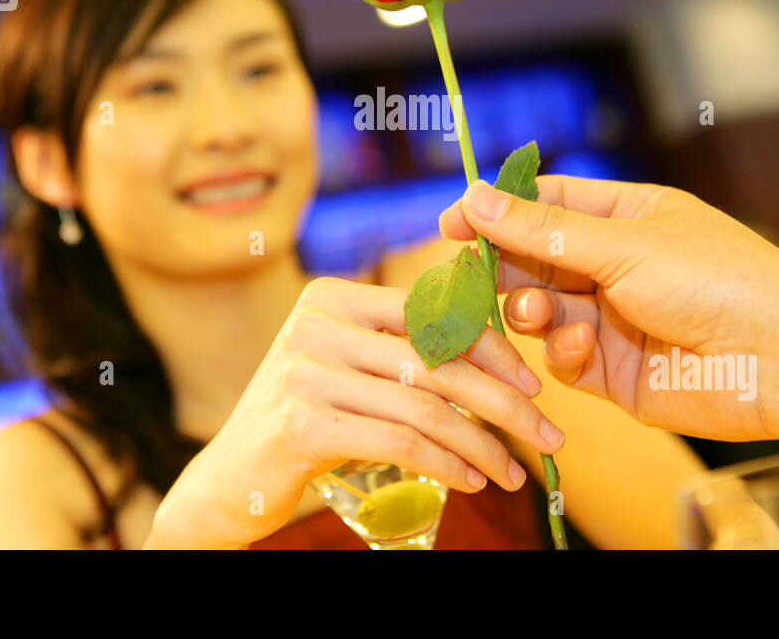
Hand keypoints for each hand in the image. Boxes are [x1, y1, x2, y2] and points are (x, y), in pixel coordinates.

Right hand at [149, 276, 563, 547]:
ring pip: (425, 405)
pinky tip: (471, 480)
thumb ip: (403, 350)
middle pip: (436, 360)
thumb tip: (497, 356)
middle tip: (547, 435)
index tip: (533, 384)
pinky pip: (400, 440)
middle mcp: (317, 323)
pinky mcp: (302, 423)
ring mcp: (306, 372)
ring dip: (482, 444)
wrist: (231, 479)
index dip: (492, 347)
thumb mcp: (351, 370)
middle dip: (504, 402)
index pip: (433, 312)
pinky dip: (446, 463)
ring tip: (512, 473)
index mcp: (333, 296)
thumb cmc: (307, 420)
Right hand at [439, 176, 778, 443]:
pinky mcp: (614, 372)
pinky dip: (564, 352)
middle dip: (506, 269)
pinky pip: (565, 359)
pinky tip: (582, 346)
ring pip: (541, 312)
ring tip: (539, 313)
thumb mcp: (622, 243)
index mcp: (627, 217)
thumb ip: (542, 230)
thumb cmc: (717, 279)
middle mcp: (616, 265)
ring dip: (531, 310)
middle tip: (476, 277)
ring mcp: (614, 319)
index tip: (450, 223)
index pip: (546, 205)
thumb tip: (474, 196)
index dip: (497, 212)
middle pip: (534, 261)